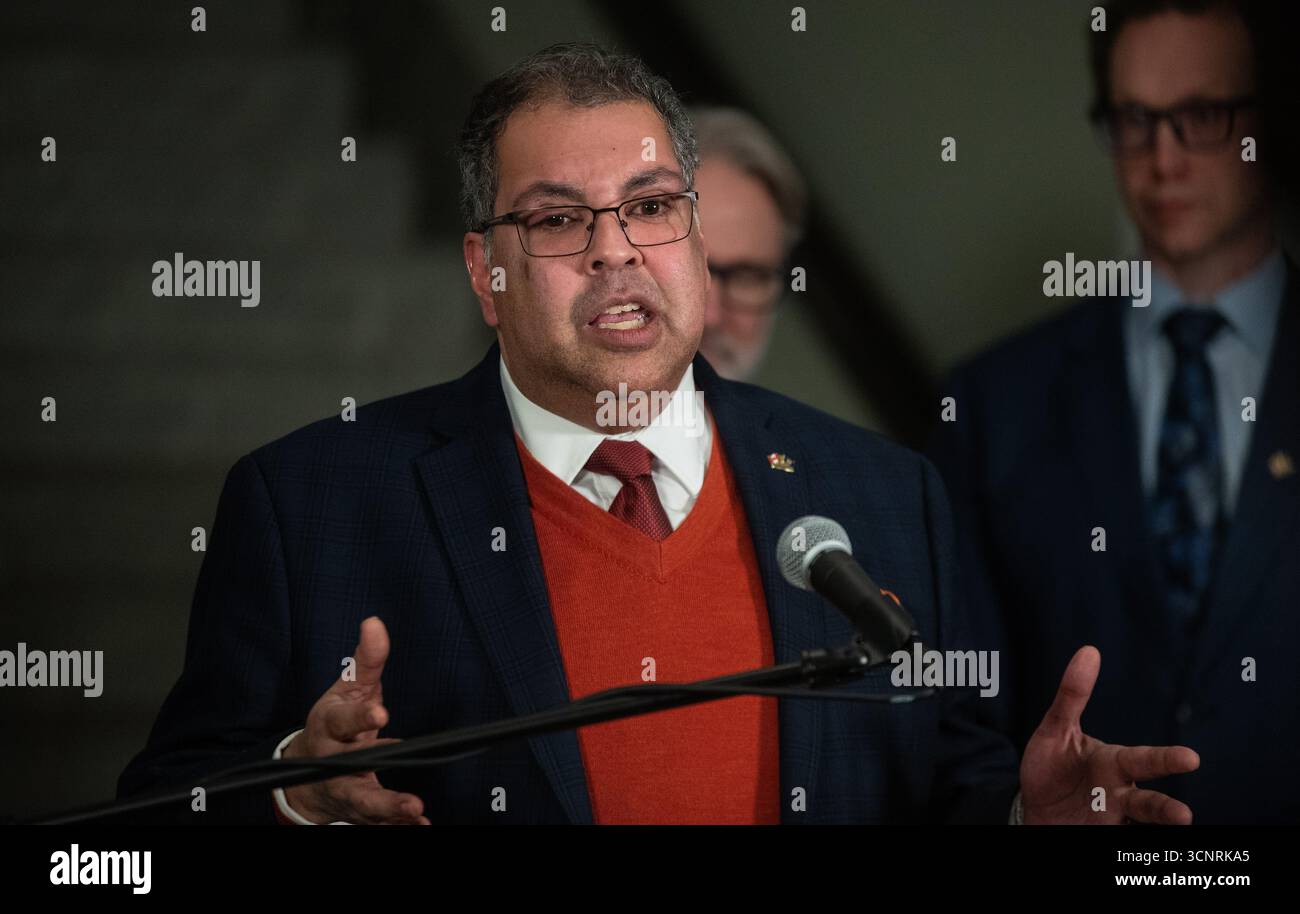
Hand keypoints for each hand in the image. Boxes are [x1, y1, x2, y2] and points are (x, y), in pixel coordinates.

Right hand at [283, 616, 428, 823]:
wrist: (306, 773)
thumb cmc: (334, 724)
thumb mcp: (347, 691)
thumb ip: (366, 660)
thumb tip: (375, 623)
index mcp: (330, 727)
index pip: (342, 721)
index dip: (360, 717)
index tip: (382, 712)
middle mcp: (333, 761)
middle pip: (349, 768)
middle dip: (371, 771)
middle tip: (400, 780)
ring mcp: (344, 789)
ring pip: (364, 802)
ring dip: (390, 807)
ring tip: (415, 809)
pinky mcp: (358, 810)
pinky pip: (377, 822)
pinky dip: (398, 823)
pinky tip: (420, 823)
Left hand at [1020, 645, 1199, 824]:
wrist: (1036, 806)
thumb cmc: (1052, 766)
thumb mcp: (1055, 728)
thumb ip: (1072, 696)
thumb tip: (1089, 652)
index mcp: (1114, 762)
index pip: (1143, 760)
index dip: (1166, 759)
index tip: (1191, 758)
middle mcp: (1119, 791)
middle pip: (1147, 800)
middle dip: (1166, 806)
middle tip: (1185, 814)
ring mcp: (1110, 816)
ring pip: (1137, 822)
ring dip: (1156, 824)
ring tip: (1178, 824)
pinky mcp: (1099, 833)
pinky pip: (1119, 836)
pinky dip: (1131, 837)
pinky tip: (1129, 836)